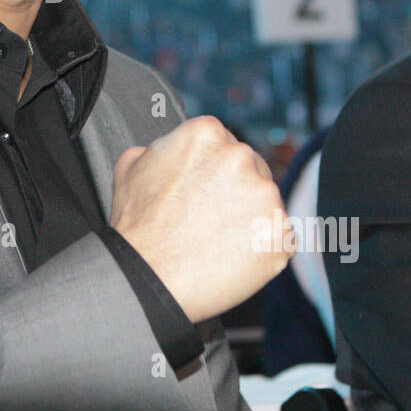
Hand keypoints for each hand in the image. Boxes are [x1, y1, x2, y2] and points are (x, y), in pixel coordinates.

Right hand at [110, 115, 292, 323]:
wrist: (148, 276)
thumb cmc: (138, 228)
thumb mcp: (130, 167)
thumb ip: (158, 148)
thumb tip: (167, 149)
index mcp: (207, 134)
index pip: (225, 145)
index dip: (214, 172)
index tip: (205, 191)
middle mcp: (240, 157)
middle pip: (252, 170)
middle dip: (236, 193)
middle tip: (209, 219)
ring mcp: (265, 195)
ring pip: (266, 204)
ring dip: (249, 220)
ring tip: (217, 241)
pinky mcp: (280, 234)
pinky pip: (278, 238)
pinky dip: (261, 249)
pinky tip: (232, 256)